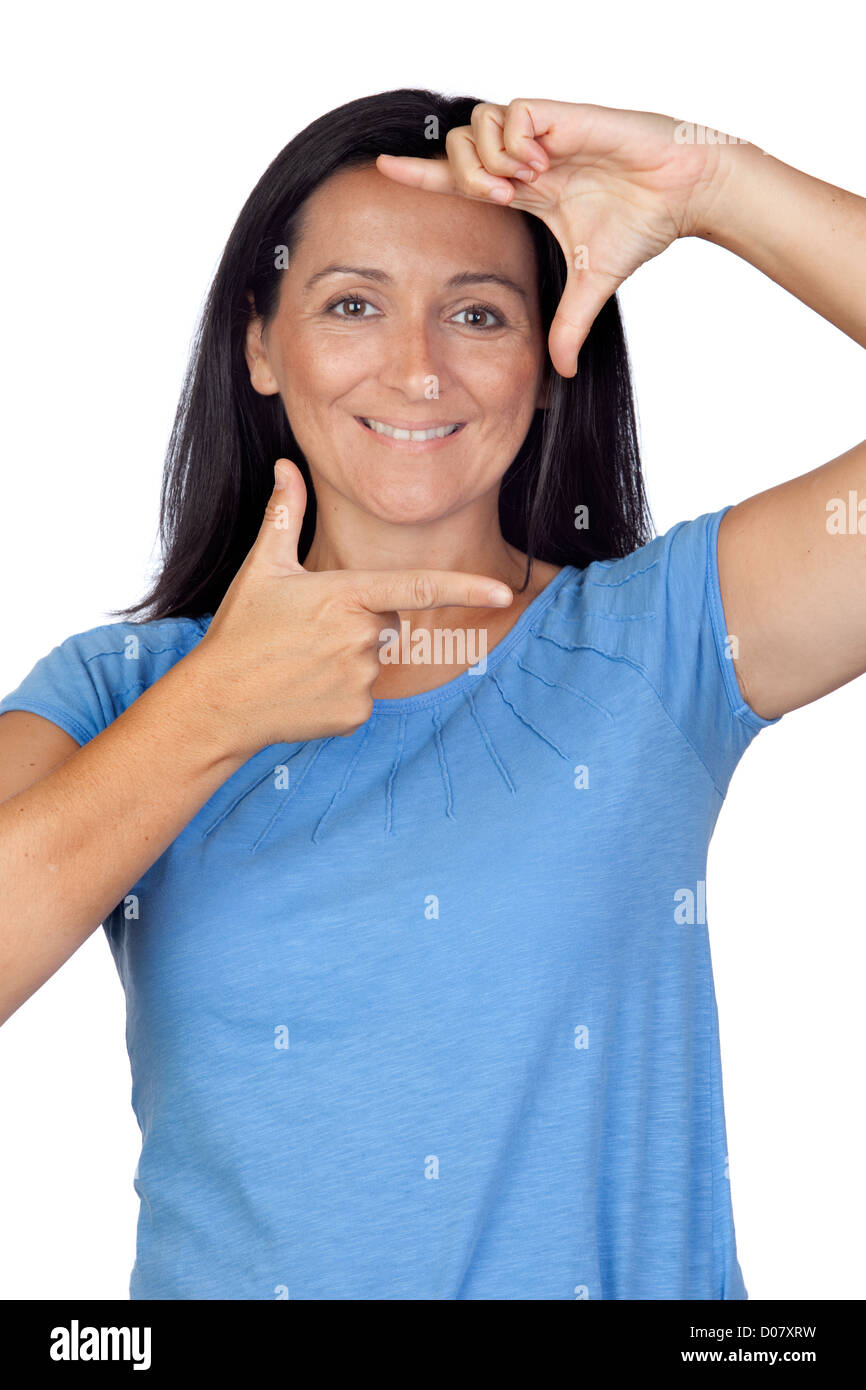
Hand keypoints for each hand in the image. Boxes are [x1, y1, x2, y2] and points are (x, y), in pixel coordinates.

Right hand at [191, 461, 513, 755]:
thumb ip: (285, 514)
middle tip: (309, 632)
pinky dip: (340, 693)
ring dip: (348, 658)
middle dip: (360, 623)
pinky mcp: (357, 715)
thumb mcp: (262, 567)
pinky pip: (364, 696)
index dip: (467, 588)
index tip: (503, 592)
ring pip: (375, 660)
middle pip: (388, 622)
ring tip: (301, 662)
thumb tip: (286, 465)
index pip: (419, 587)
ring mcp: (361, 680)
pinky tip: (305, 691)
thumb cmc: (240, 631)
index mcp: (346, 595)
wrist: (218, 702)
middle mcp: (361, 637)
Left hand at [377, 100, 732, 377]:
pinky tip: (543, 161)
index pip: (457, 178)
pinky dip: (517, 142)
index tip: (380, 169)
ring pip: (476, 125)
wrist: (685, 192)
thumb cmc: (642, 223)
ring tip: (526, 182)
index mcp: (522, 190)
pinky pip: (511, 114)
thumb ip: (569, 326)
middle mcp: (522, 158)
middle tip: (497, 200)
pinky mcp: (557, 114)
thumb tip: (563, 374)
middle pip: (456, 146)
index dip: (419, 174)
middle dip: (462, 175)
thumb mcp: (591, 285)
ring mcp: (538, 133)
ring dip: (491, 160)